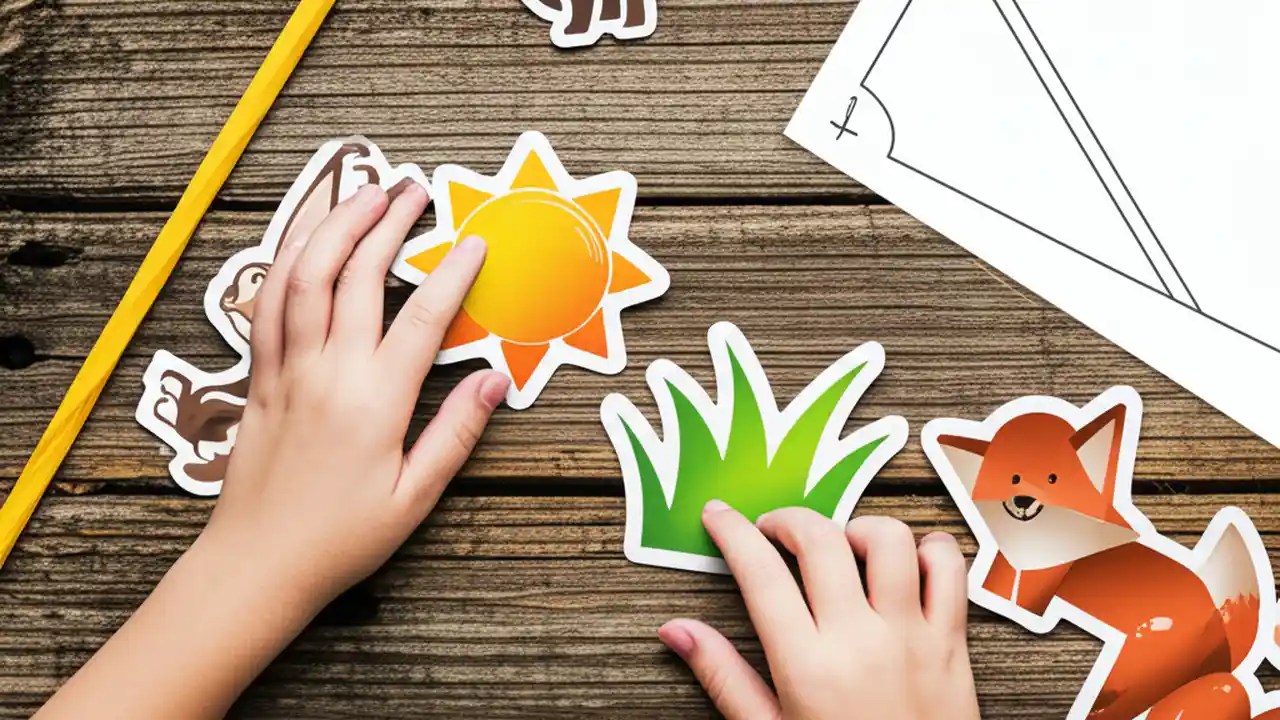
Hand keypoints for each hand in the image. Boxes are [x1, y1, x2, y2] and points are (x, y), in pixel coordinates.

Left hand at [37, 182, 509, 719]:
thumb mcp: (416, 496)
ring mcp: (287, 369)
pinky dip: (285, 261)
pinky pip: (267, 303)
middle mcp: (328, 372)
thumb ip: (456, 431)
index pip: (423, 316)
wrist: (257, 564)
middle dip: (389, 224)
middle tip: (415, 190)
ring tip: (361, 193)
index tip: (474, 241)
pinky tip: (304, 239)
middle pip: (358, 275)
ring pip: (304, 276)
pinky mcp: (258, 377)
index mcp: (376, 400)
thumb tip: (496, 379)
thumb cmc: (341, 539)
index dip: (453, 271)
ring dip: (333, 226)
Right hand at [659, 504, 979, 719]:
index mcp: (807, 666)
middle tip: (774, 531)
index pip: (761, 574)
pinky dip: (929, 549)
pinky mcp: (951, 642)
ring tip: (841, 548)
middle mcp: (860, 641)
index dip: (733, 533)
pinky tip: (905, 563)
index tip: (719, 517)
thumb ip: (723, 675)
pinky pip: (950, 567)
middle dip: (788, 519)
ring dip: (858, 529)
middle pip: (821, 540)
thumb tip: (677, 631)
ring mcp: (911, 637)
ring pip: (890, 540)